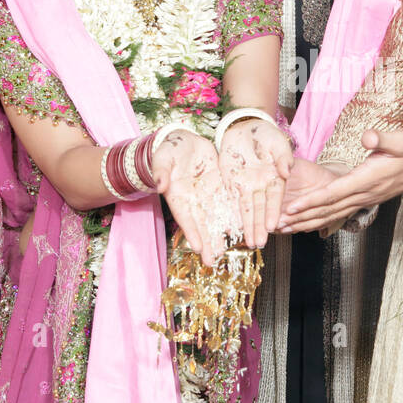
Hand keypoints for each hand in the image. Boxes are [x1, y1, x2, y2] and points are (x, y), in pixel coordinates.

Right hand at [152, 128, 224, 266]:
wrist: (184, 141)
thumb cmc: (169, 150)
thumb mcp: (163, 157)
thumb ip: (161, 171)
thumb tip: (160, 184)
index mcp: (178, 195)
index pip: (185, 217)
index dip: (191, 232)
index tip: (197, 247)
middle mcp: (194, 200)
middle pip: (202, 224)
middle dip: (207, 242)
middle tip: (212, 261)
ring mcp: (208, 194)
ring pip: (217, 217)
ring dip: (222, 233)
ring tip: (229, 250)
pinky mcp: (220, 186)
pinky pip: (229, 203)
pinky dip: (235, 216)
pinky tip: (242, 228)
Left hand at [218, 118, 292, 248]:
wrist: (245, 126)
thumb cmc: (266, 134)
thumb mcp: (278, 143)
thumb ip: (283, 156)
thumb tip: (287, 171)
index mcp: (275, 179)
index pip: (274, 198)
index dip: (273, 212)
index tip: (273, 225)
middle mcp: (260, 186)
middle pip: (259, 209)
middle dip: (259, 227)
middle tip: (259, 244)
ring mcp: (245, 186)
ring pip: (245, 210)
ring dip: (247, 227)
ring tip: (248, 243)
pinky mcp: (231, 184)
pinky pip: (230, 202)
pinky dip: (230, 215)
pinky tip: (231, 228)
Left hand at [280, 128, 402, 232]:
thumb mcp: (401, 139)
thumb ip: (383, 138)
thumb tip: (367, 137)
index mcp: (367, 179)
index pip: (334, 193)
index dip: (313, 201)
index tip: (293, 207)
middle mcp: (363, 194)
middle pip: (327, 209)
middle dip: (302, 217)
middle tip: (277, 224)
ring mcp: (363, 199)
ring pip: (330, 215)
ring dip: (306, 222)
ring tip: (284, 228)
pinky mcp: (362, 199)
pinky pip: (337, 213)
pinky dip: (318, 219)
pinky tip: (305, 223)